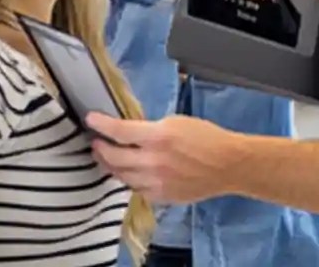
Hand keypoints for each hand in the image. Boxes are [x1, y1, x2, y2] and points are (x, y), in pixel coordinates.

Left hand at [87, 113, 239, 203]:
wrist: (228, 165)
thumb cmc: (205, 137)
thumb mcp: (175, 122)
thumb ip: (149, 129)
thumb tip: (129, 133)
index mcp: (157, 137)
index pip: (119, 132)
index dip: (101, 125)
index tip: (90, 120)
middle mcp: (153, 162)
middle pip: (115, 158)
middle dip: (101, 149)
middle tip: (96, 143)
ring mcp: (156, 182)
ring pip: (122, 176)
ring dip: (111, 166)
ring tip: (106, 158)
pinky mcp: (162, 197)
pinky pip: (137, 189)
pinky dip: (129, 180)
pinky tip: (127, 174)